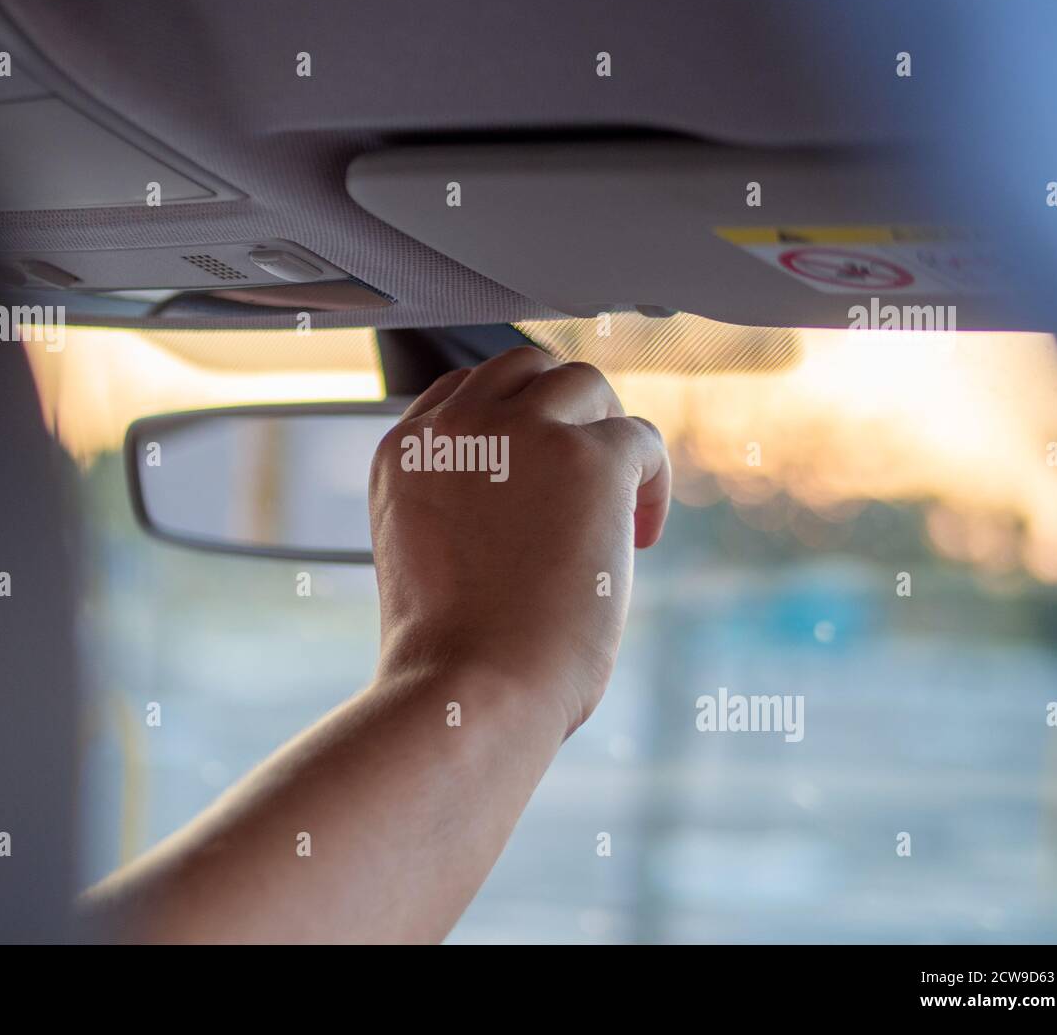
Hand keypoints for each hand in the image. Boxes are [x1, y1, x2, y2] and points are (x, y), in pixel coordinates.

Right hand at [369, 346, 670, 734]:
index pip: (465, 392)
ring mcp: (521, 433)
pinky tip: (639, 536)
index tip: (535, 475)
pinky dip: (651, 482)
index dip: (512, 423)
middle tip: (584, 478)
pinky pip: (640, 436)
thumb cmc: (451, 655)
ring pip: (584, 384)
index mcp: (405, 451)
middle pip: (524, 368)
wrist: (470, 688)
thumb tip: (534, 488)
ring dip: (604, 433)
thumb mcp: (426, 553)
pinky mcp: (586, 457)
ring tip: (616, 502)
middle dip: (561, 412)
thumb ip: (461, 498)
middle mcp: (455, 426)